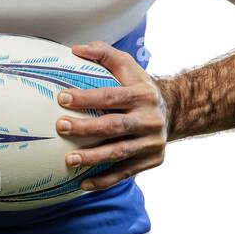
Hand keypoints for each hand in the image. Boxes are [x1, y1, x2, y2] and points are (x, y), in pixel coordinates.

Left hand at [55, 40, 168, 191]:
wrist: (173, 111)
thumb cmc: (138, 86)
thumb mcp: (127, 65)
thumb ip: (102, 53)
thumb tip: (75, 49)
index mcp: (143, 94)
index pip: (110, 96)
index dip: (85, 97)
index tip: (61, 98)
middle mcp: (150, 119)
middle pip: (115, 126)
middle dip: (86, 128)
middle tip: (60, 127)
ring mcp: (153, 142)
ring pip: (120, 153)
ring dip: (93, 158)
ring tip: (69, 160)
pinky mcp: (153, 160)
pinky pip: (126, 173)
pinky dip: (104, 180)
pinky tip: (83, 183)